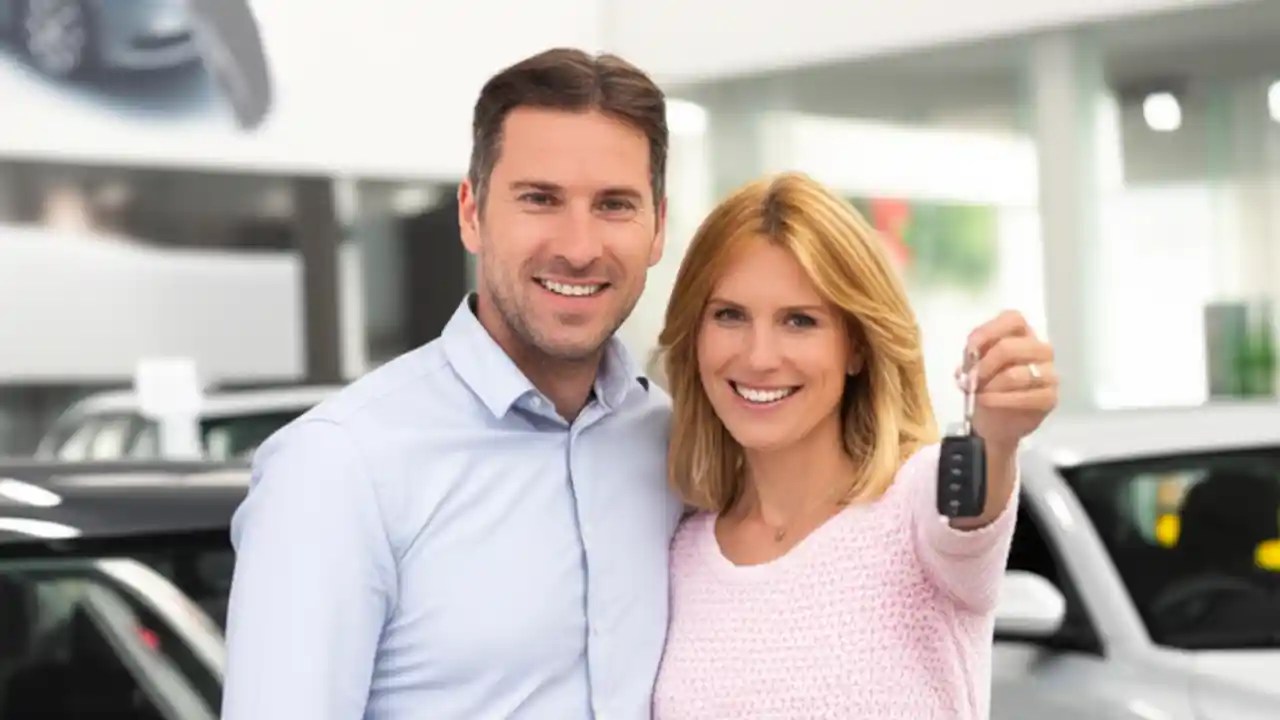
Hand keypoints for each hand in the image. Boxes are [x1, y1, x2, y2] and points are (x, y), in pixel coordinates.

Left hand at [955, 310, 1057, 449]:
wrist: (996, 419)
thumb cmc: (987, 384)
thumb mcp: (974, 366)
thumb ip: (971, 358)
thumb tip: (968, 364)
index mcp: (1022, 334)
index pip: (1013, 319)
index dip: (987, 332)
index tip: (970, 350)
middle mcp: (1040, 349)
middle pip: (1010, 347)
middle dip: (985, 364)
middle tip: (972, 379)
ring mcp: (1049, 373)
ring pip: (1017, 375)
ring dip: (991, 385)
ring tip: (978, 394)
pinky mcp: (1050, 397)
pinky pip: (1027, 397)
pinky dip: (1001, 400)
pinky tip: (988, 402)